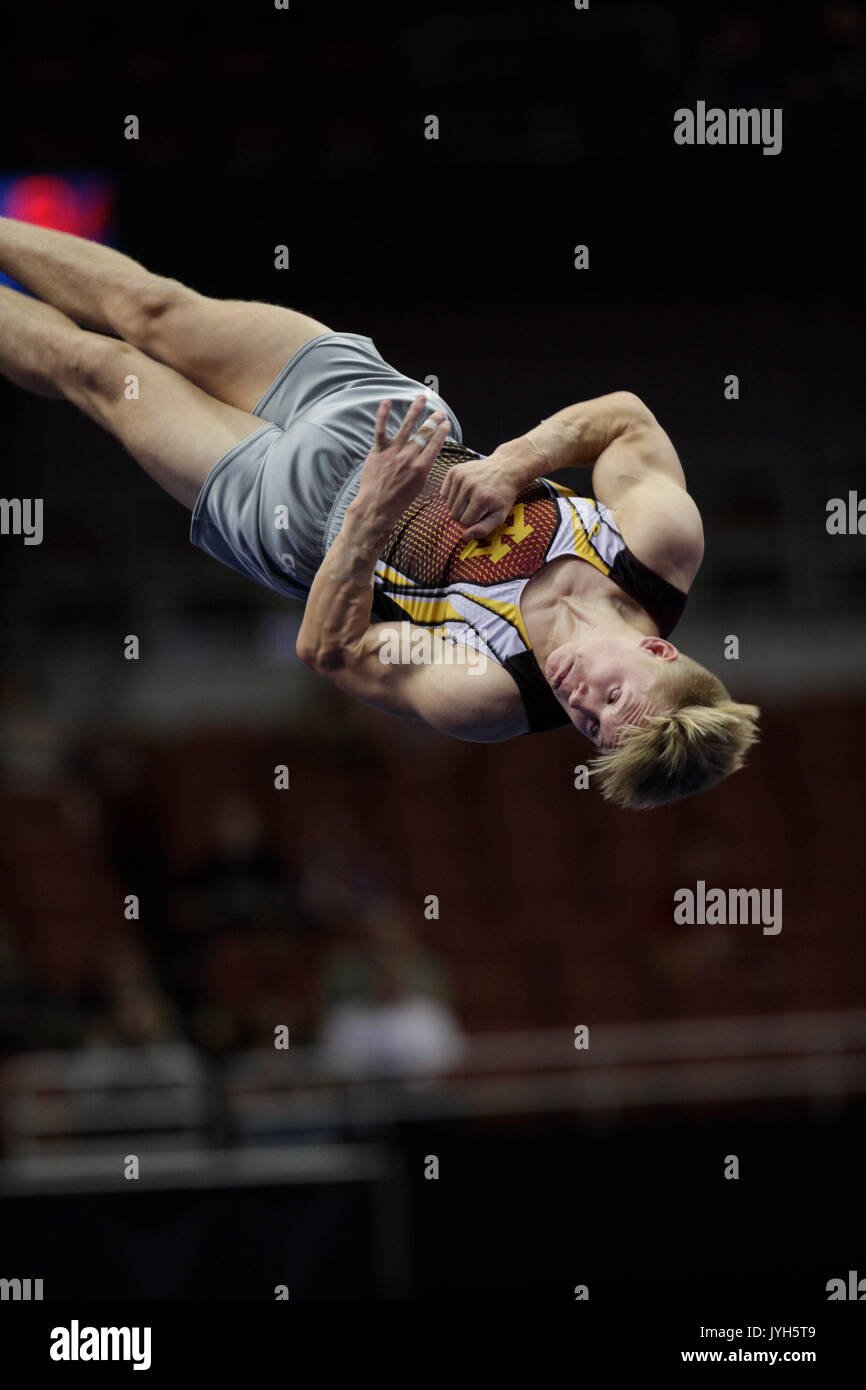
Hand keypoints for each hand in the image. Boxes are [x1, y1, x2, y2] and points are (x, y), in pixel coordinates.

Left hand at [352, 394, 450, 534]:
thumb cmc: (398, 501)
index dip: (442, 432)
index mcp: (422, 467)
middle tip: (439, 412)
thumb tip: (428, 455)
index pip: (435, 444)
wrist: (376, 507)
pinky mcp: (379, 451)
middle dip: (434, 420)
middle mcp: (409, 457)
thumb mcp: (418, 487)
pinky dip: (383, 415)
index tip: (446, 424)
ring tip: (422, 398)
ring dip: (416, 410)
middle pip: (425, 433)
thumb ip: (423, 468)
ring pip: (407, 426)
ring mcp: (394, 452)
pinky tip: (386, 402)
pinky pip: (381, 430)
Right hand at [439, 448, 521, 539]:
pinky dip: (451, 495)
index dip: (473, 522)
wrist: (505, 469)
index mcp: (481, 498)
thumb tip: (464, 537)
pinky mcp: (454, 471)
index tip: (483, 513)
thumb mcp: (499, 515)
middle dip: (464, 515)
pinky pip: (443, 493)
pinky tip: (464, 491)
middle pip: (454, 514)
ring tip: (471, 498)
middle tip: (477, 506)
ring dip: (458, 505)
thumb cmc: (503, 496)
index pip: (464, 523)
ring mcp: (460, 476)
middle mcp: (469, 485)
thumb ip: (483, 529)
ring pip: (448, 505)